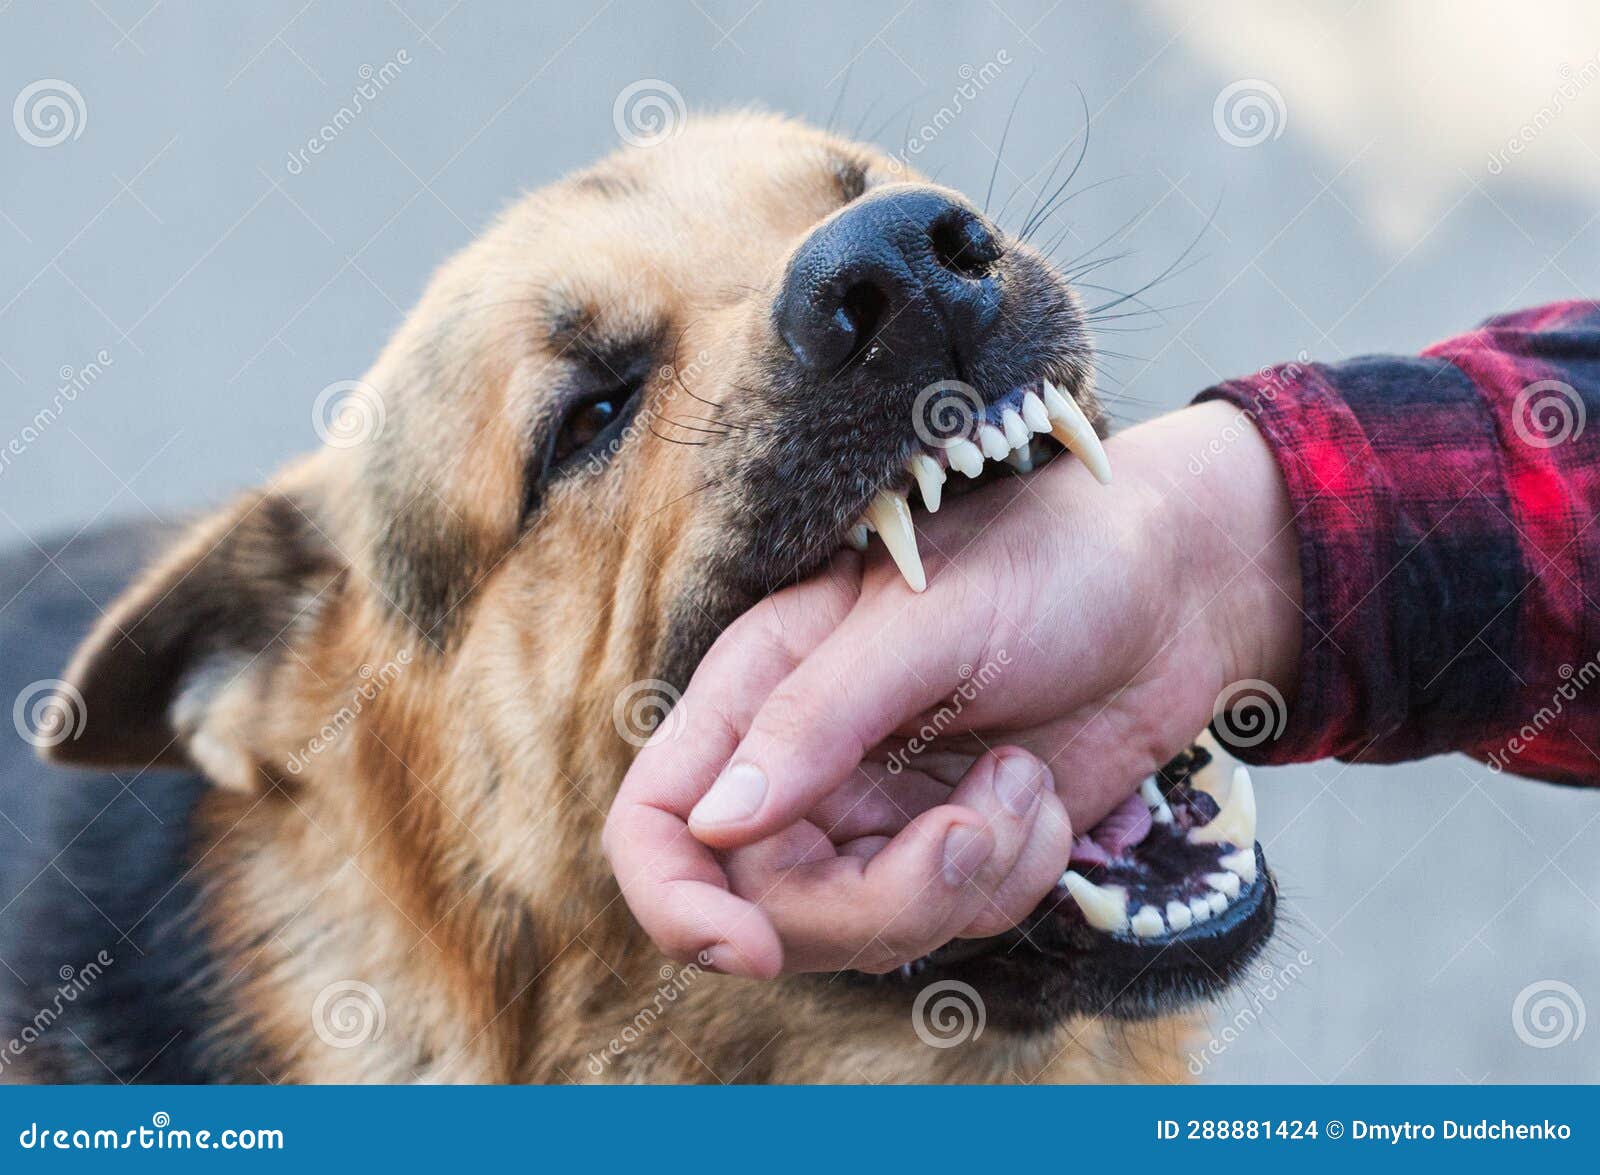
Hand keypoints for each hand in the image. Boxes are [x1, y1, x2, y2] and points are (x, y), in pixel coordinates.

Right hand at [602, 401, 1300, 976]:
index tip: (751, 952)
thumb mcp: (928, 620)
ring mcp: (874, 816)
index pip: (657, 822)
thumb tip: (717, 825)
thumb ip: (817, 717)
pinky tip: (1045, 797)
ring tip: (1024, 786)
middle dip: (881, 902)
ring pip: (864, 933)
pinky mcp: (949, 848)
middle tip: (973, 834)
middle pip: (766, 910)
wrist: (1175, 590)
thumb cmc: (1046, 558)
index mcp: (760, 687)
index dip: (675, 904)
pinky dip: (1014, 877)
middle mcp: (799, 766)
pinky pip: (954, 923)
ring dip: (966, 883)